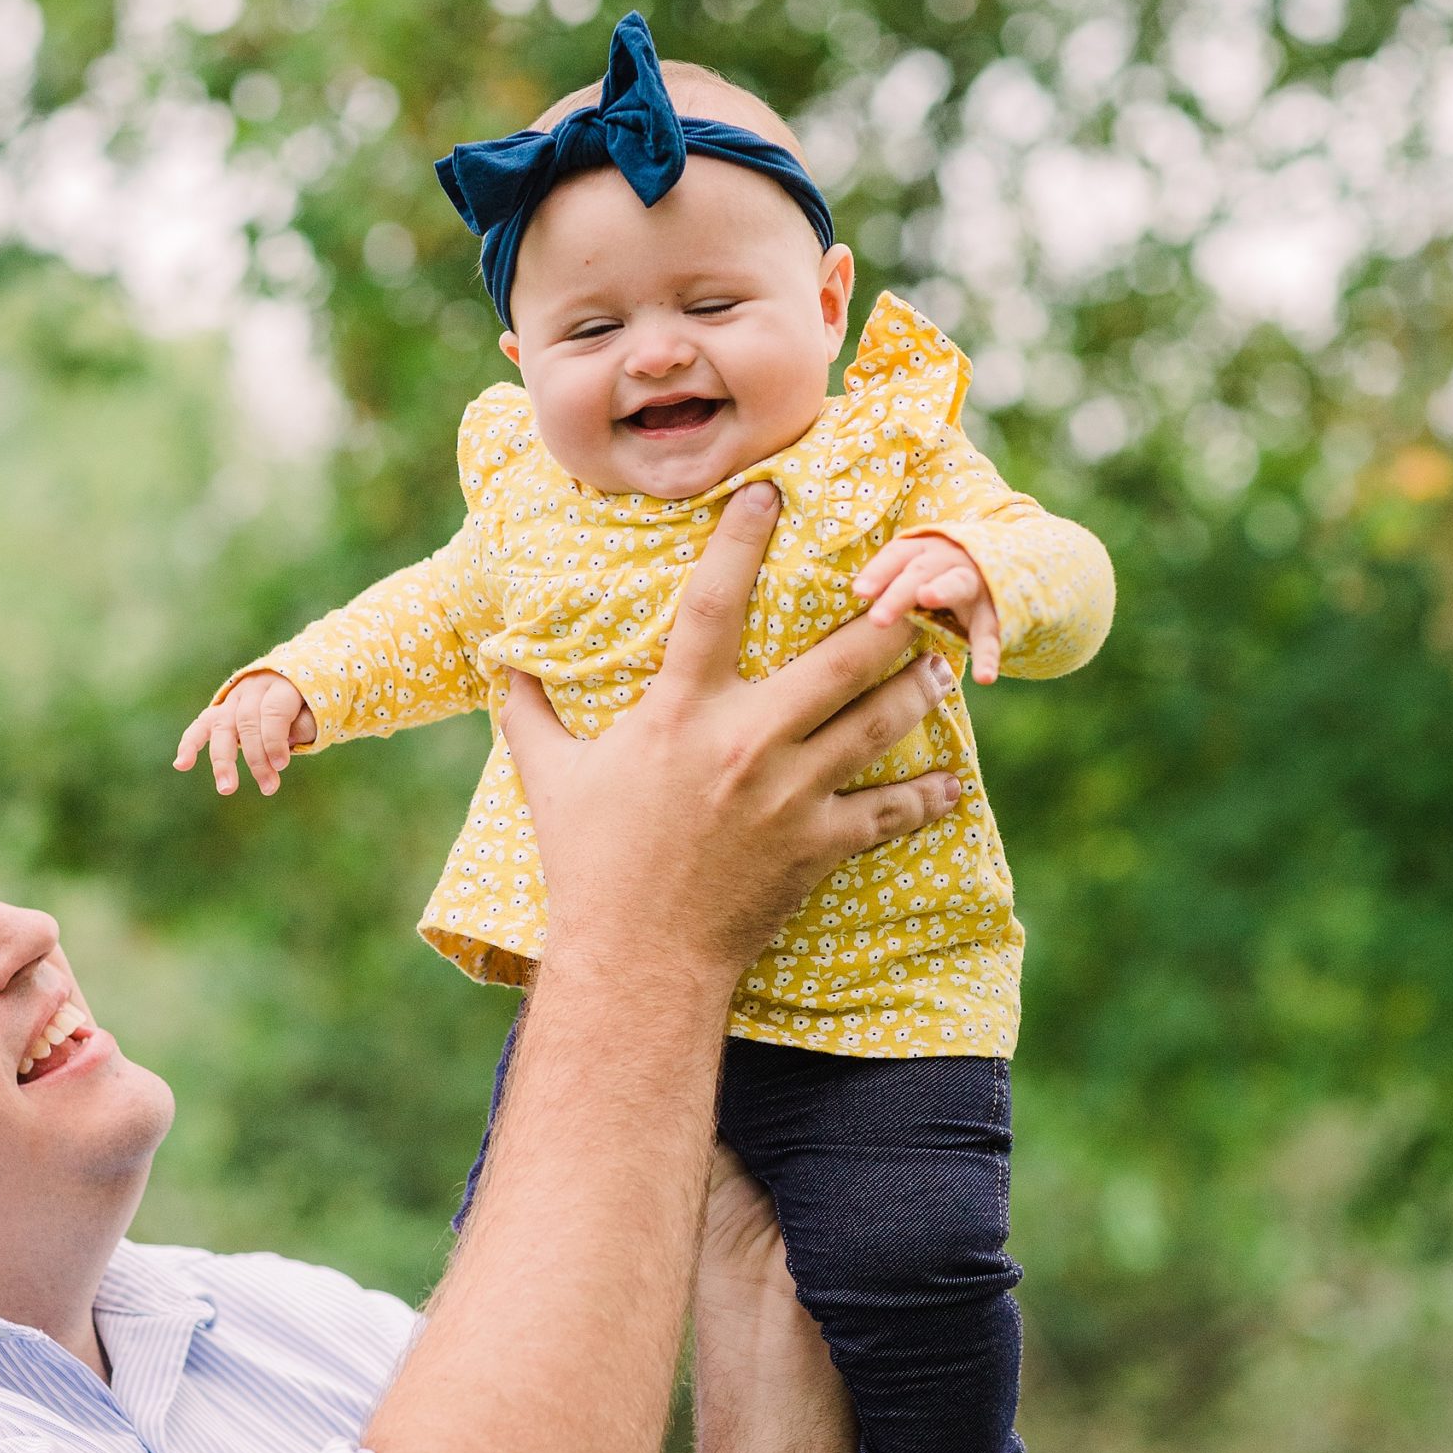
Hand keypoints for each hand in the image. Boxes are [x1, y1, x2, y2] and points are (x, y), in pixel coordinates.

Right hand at [173, 673, 317, 795]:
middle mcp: (252, 689)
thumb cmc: (306, 703)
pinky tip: (181, 765)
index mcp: (280, 685)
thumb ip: (306, 724)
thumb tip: (285, 742)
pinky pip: (199, 726)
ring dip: (222, 760)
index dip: (274, 739)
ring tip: (226, 788)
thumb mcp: (316, 710)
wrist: (290, 679)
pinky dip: (189, 744)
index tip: (281, 765)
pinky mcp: (218, 711)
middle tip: (269, 788)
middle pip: (247, 723)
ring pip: (222, 728)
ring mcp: (232, 700)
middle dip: (257, 758)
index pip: (272, 712)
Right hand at [499, 483, 960, 991]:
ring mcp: (789, 795)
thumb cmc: (588, 865)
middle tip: (910, 590)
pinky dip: (926, 797)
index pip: (713, 604)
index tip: (769, 492)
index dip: (742, 540)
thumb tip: (499, 660)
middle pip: (837, 658)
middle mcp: (743, 742)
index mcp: (678, 714)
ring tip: (939, 667)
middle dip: (883, 618)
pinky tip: (952, 781)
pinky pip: (888, 812)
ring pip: (876, 722)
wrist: (636, 959)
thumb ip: (528, 711)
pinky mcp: (817, 846)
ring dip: (915, 689)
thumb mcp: (548, 778)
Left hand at [852, 533, 1000, 683]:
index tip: (859, 592)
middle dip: (899, 593)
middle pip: (920, 572)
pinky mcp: (991, 612)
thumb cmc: (937, 573)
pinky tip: (985, 678)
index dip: (878, 572)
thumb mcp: (914, 572)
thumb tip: (847, 607)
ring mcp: (972, 583)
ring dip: (942, 590)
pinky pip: (989, 634)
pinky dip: (988, 655)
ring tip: (929, 597)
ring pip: (956, 585)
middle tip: (878, 619)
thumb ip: (887, 585)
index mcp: (922, 551)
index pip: (897, 556)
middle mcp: (947, 561)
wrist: (997, 564)